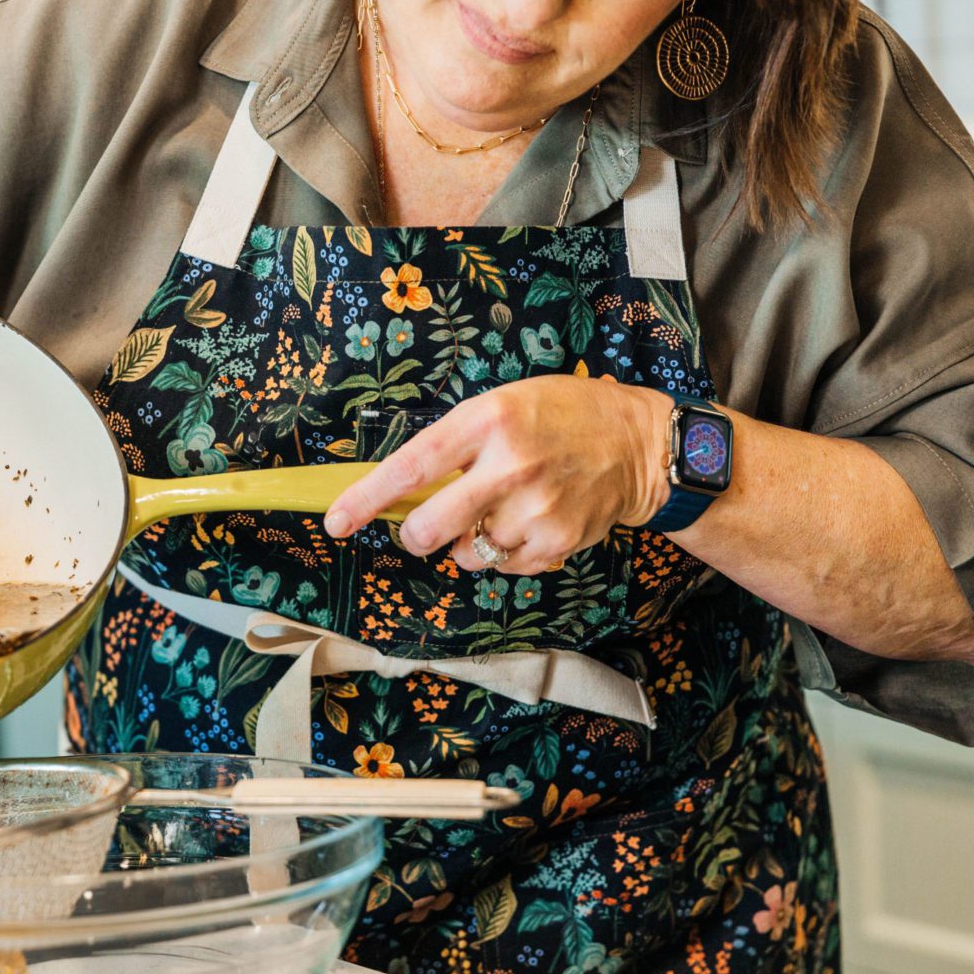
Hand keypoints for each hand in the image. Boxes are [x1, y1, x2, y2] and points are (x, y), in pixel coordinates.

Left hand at [323, 376, 673, 574]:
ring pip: (467, 555)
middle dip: (416, 535)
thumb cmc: (560, 417)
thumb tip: (398, 492)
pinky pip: (505, 568)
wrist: (638, 443)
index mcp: (487, 420)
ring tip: (502, 510)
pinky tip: (530, 522)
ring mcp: (535, 508)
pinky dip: (506, 553)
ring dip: (470, 543)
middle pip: (430, 528)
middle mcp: (509, 465)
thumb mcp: (502, 405)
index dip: (366, 499)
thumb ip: (453, 444)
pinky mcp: (557, 541)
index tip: (335, 522)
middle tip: (422, 528)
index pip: (411, 467)